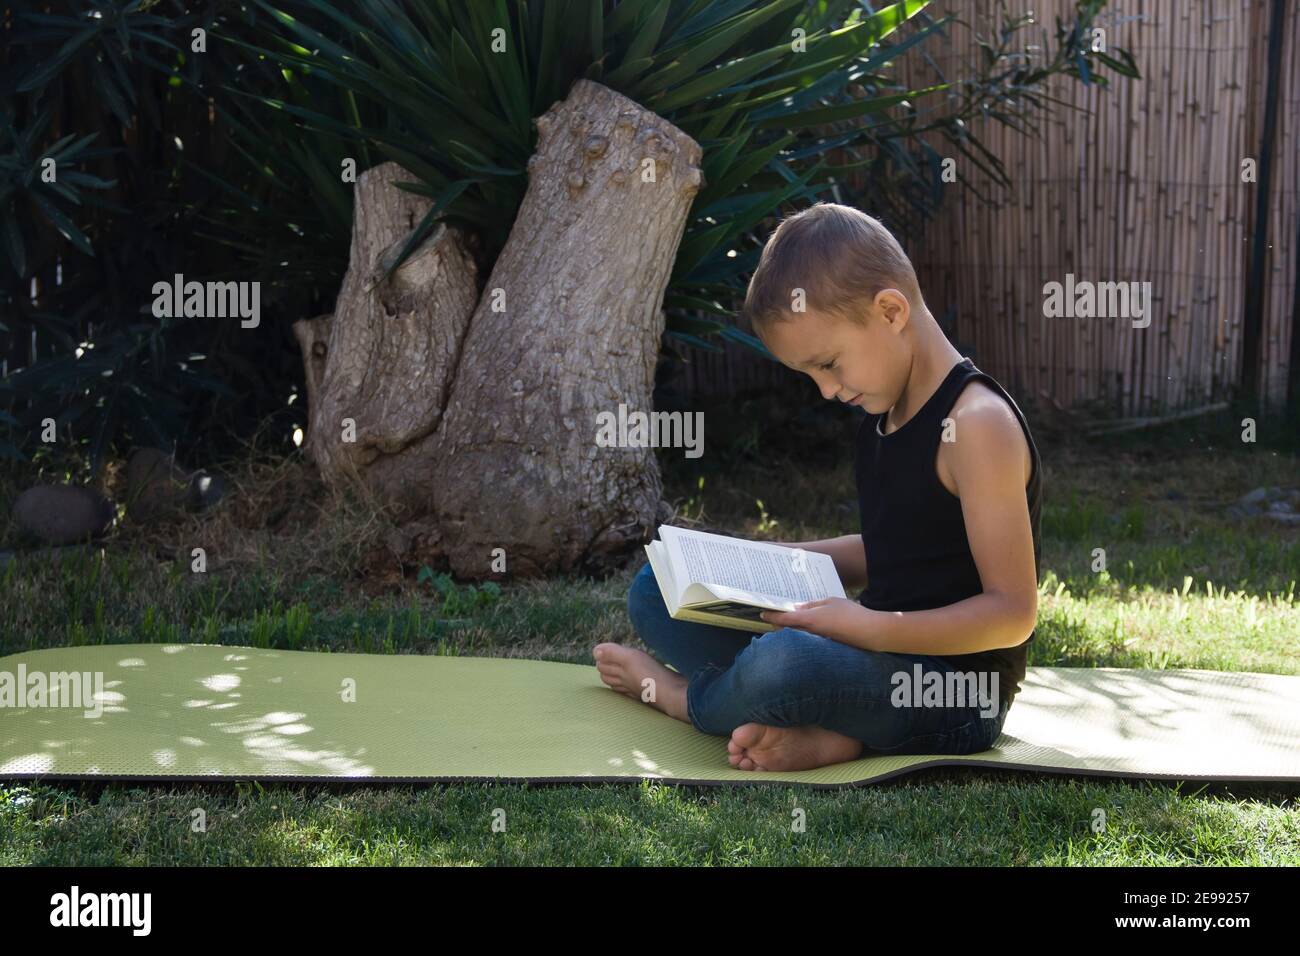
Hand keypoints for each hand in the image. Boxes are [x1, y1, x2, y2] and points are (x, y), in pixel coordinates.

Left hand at [759, 597, 875, 648]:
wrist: (870, 633)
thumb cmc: (851, 614)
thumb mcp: (830, 602)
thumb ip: (812, 605)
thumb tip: (797, 608)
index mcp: (809, 620)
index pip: (783, 620)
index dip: (771, 616)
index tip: (762, 614)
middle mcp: (810, 633)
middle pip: (787, 630)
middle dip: (779, 623)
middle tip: (773, 615)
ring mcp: (817, 641)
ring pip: (797, 635)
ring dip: (790, 629)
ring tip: (788, 619)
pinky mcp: (825, 646)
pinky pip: (808, 639)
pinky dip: (802, 633)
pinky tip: (806, 626)